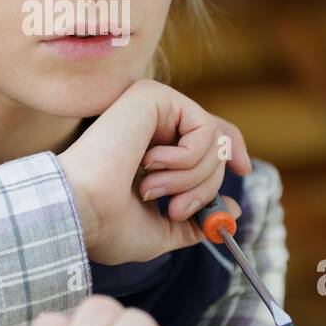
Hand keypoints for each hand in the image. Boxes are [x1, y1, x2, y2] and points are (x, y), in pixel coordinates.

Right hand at [57, 78, 250, 264]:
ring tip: (151, 190)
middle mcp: (150, 121)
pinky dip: (186, 159)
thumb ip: (195, 219)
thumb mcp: (160, 230)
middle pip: (216, 142)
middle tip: (177, 210)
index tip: (244, 171)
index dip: (232, 149)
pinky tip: (149, 165)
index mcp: (149, 146)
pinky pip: (203, 127)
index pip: (205, 135)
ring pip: (213, 139)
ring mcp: (151, 105)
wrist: (82, 210)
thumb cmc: (107, 225)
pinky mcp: (153, 95)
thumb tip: (231, 209)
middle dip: (206, 186)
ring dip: (191, 178)